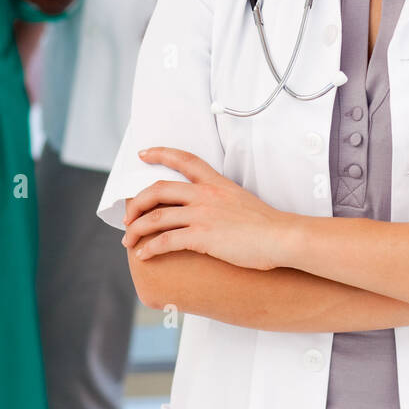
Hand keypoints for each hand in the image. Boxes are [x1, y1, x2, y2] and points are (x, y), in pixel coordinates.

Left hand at [122, 148, 287, 269]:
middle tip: (127, 216)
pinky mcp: (202, 236)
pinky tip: (143, 255)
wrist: (281, 237)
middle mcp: (206, 195)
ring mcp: (203, 215)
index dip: (160, 153)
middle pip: (159, 189)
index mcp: (216, 183)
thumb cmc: (267, 225)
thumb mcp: (241, 200)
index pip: (184, 160)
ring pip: (156, 217)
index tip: (143, 154)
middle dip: (136, 203)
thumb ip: (221, 199)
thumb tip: (209, 210)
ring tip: (128, 240)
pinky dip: (149, 248)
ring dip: (136, 229)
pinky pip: (165, 240)